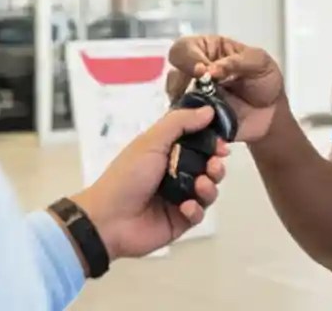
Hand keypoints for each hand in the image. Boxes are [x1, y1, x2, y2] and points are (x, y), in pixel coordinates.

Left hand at [68, 106, 228, 260]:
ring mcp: (180, 197)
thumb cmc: (127, 176)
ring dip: (209, 187)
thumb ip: (180, 123)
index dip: (213, 142)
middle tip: (214, 165)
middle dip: (216, 165)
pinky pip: (199, 213)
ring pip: (208, 190)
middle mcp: (176, 173)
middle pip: (209, 166)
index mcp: (167, 152)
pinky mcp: (181, 220)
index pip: (198, 142)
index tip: (222, 144)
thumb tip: (208, 111)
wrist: (109, 220)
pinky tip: (185, 207)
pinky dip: (196, 209)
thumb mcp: (151, 141)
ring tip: (200, 186)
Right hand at [168, 35, 284, 142]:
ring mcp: (192, 94)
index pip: (184, 48)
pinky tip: (202, 121)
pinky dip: (187, 120)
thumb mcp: (259, 62)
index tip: (203, 71)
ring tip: (203, 107)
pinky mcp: (194, 117)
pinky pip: (181, 119)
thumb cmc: (264, 80)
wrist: (272, 113)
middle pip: (173, 70)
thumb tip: (209, 71)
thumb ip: (235, 62)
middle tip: (202, 88)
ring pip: (173, 96)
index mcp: (207, 49)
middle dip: (182, 80)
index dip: (189, 58)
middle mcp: (194, 71)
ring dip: (184, 101)